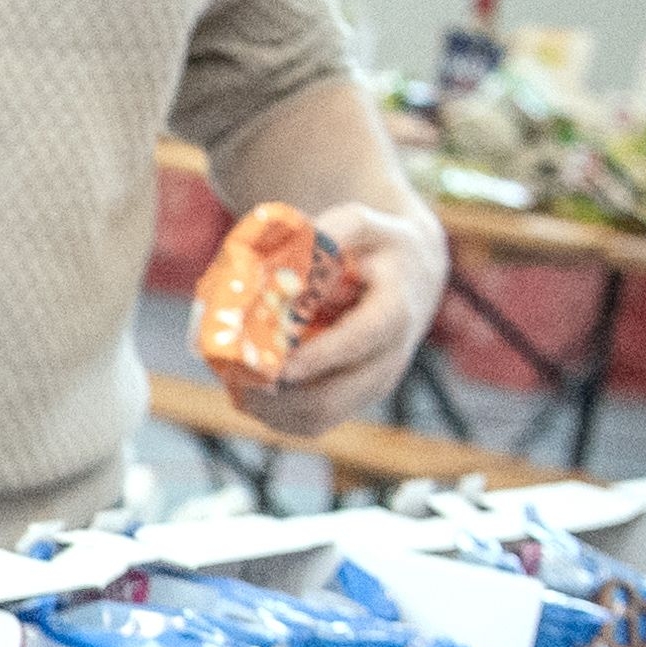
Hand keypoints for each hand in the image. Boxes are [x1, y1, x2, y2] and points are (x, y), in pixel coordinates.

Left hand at [224, 202, 441, 436]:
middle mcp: (388, 357)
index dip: (322, 357)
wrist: (410, 274)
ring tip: (234, 387)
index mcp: (393, 312)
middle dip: (283, 396)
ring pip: (322, 417)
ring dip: (273, 410)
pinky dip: (277, 417)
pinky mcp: (355, 397)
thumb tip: (284, 252)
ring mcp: (372, 383)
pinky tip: (248, 396)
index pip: (360, 341)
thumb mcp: (361, 223)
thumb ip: (330, 230)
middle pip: (336, 396)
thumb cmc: (375, 244)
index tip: (283, 368)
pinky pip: (315, 423)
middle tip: (238, 380)